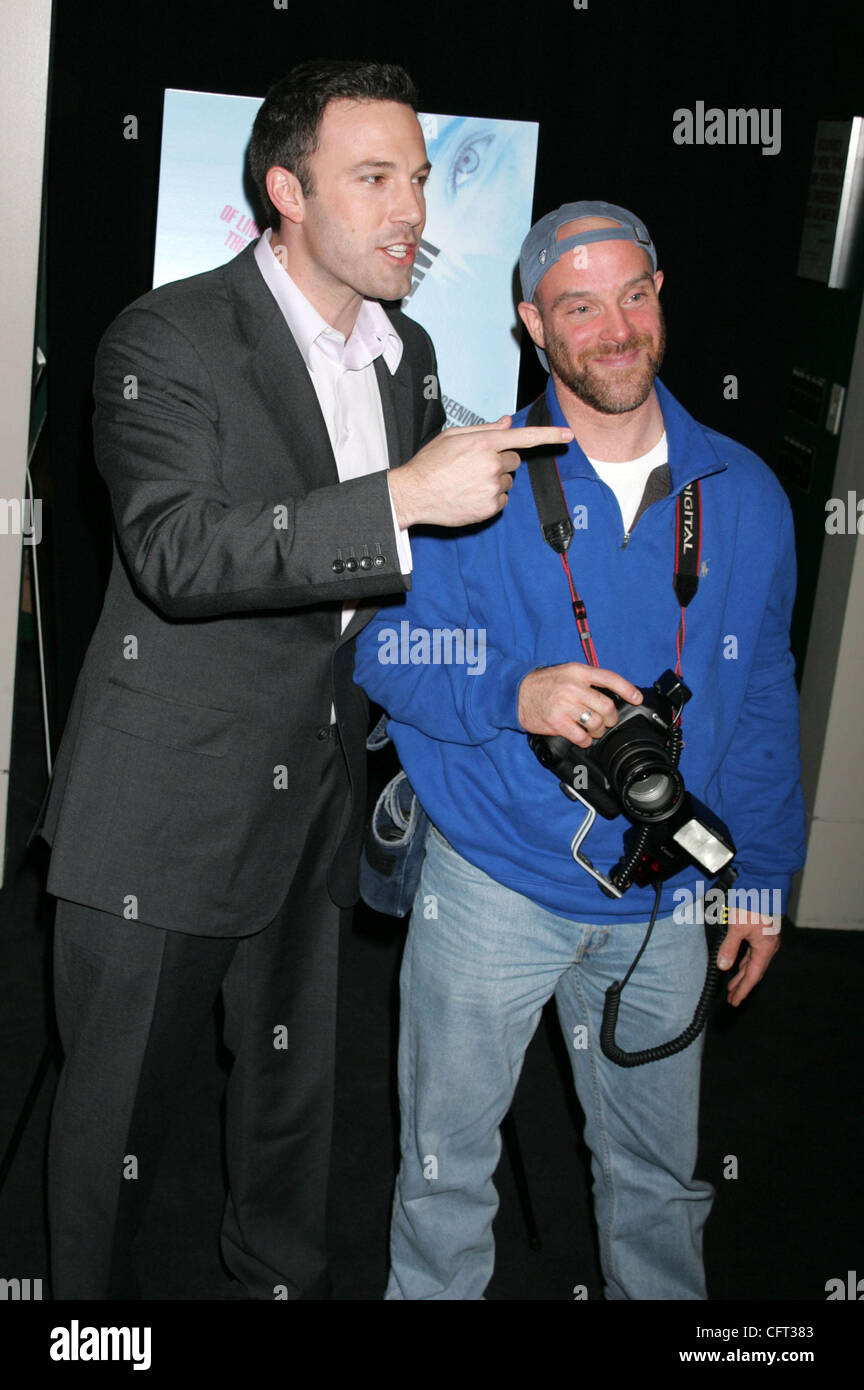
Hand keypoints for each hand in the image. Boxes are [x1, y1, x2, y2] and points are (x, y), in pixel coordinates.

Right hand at [388, 417, 573, 527]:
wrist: (414, 494)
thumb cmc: (430, 463)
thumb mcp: (453, 436)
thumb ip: (484, 429)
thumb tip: (507, 423)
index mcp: (484, 443)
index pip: (524, 437)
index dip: (550, 435)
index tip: (568, 434)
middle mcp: (491, 464)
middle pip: (514, 461)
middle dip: (500, 461)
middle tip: (474, 466)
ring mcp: (491, 488)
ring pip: (507, 482)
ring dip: (494, 481)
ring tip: (467, 482)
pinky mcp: (489, 508)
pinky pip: (502, 501)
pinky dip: (490, 499)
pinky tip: (469, 496)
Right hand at [517, 663, 642, 747]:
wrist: (517, 692)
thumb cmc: (545, 684)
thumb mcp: (567, 672)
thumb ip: (588, 680)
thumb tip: (612, 694)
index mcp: (578, 672)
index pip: (610, 679)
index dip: (628, 689)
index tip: (637, 698)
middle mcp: (573, 687)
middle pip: (607, 706)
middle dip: (611, 718)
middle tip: (607, 721)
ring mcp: (564, 705)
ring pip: (596, 723)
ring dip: (598, 731)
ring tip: (593, 730)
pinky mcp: (556, 721)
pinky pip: (581, 736)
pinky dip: (585, 740)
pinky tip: (582, 738)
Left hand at [717, 909, 780, 1006]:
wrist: (764, 887)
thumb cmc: (753, 905)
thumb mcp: (737, 927)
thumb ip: (730, 948)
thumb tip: (722, 966)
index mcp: (765, 948)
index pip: (752, 975)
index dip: (743, 990)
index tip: (735, 1001)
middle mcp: (768, 947)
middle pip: (754, 972)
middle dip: (742, 986)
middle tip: (733, 999)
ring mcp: (766, 941)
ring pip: (753, 963)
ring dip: (742, 975)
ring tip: (733, 986)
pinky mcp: (763, 934)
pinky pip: (753, 954)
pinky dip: (745, 962)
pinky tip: (738, 965)